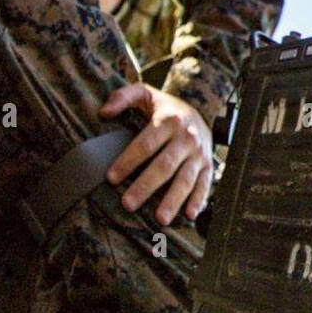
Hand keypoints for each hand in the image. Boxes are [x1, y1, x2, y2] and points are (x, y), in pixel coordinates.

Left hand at [99, 84, 213, 226]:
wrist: (200, 111)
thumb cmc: (165, 108)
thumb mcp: (145, 93)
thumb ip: (123, 97)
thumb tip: (103, 112)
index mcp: (169, 120)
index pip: (146, 144)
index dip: (128, 161)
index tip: (111, 178)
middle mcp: (187, 138)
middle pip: (164, 165)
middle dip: (146, 186)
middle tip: (128, 204)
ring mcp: (199, 153)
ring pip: (185, 179)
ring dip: (173, 200)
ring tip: (160, 219)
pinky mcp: (209, 165)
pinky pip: (205, 184)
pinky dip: (198, 200)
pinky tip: (189, 216)